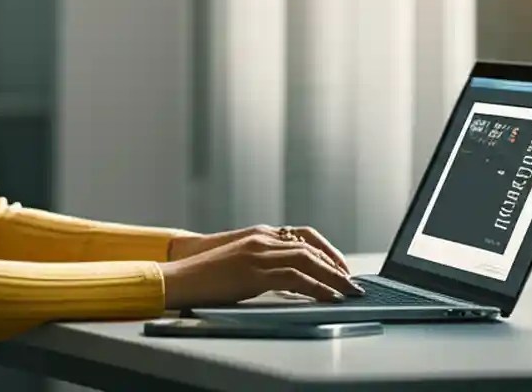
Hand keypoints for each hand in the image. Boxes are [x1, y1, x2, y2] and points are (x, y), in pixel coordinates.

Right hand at [159, 228, 363, 309]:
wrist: (180, 277)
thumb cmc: (207, 276)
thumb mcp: (240, 263)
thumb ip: (264, 264)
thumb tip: (289, 279)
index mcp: (260, 235)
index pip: (305, 237)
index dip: (328, 252)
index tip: (342, 268)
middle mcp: (262, 240)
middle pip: (311, 248)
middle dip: (335, 266)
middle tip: (352, 283)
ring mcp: (258, 254)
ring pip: (307, 261)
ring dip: (332, 277)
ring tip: (347, 291)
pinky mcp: (253, 272)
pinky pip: (294, 278)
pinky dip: (316, 287)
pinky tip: (327, 297)